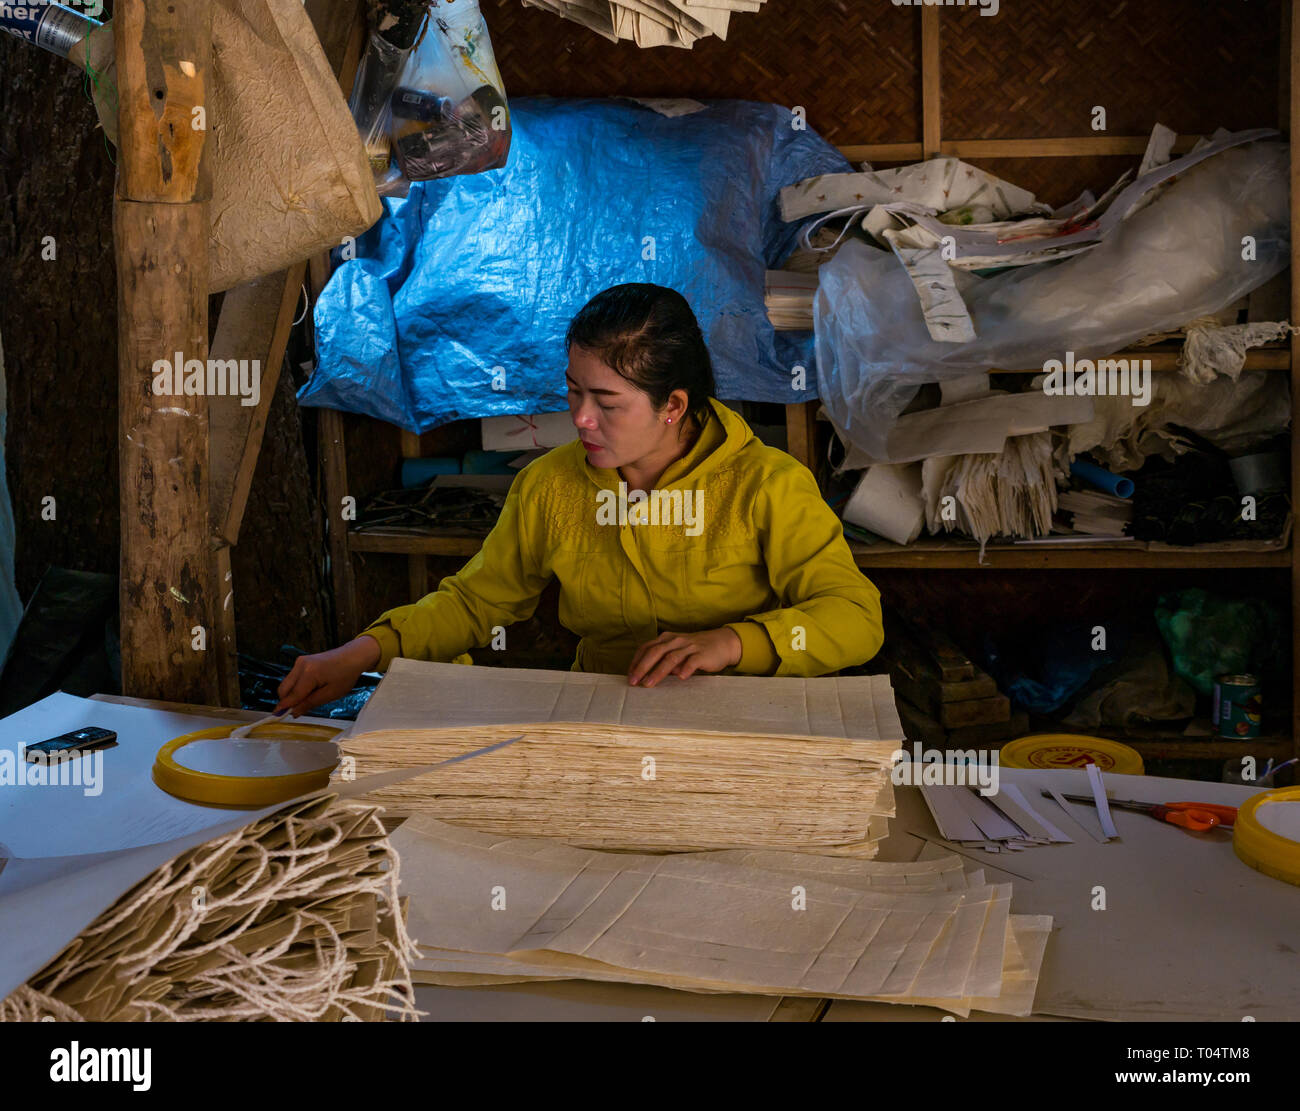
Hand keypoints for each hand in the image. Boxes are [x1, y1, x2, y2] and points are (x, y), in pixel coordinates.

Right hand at [275, 636, 381, 716]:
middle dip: (288, 701)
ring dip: (292, 694)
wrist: (352, 656)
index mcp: (309, 673)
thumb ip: (310, 703)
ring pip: (286, 683)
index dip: (285, 707)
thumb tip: (294, 712)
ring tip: (310, 697)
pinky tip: (310, 689)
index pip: (293, 695)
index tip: (277, 716)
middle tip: (298, 710)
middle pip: (284, 688)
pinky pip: (292, 678)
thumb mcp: (331, 694)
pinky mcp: (301, 661)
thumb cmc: (346, 675)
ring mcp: (299, 661)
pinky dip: (296, 687)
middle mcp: (301, 665)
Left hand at [627, 627, 741, 687]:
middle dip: (642, 667)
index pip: (647, 648)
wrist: (723, 643)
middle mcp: (676, 641)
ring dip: (658, 672)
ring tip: (649, 684)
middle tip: (634, 682)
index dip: (636, 661)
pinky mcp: (702, 654)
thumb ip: (663, 660)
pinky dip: (686, 669)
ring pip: (671, 658)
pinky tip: (680, 677)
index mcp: (667, 638)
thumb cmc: (695, 650)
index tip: (629, 676)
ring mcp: (689, 647)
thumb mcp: (677, 651)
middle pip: (655, 652)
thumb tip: (647, 675)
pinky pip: (692, 661)